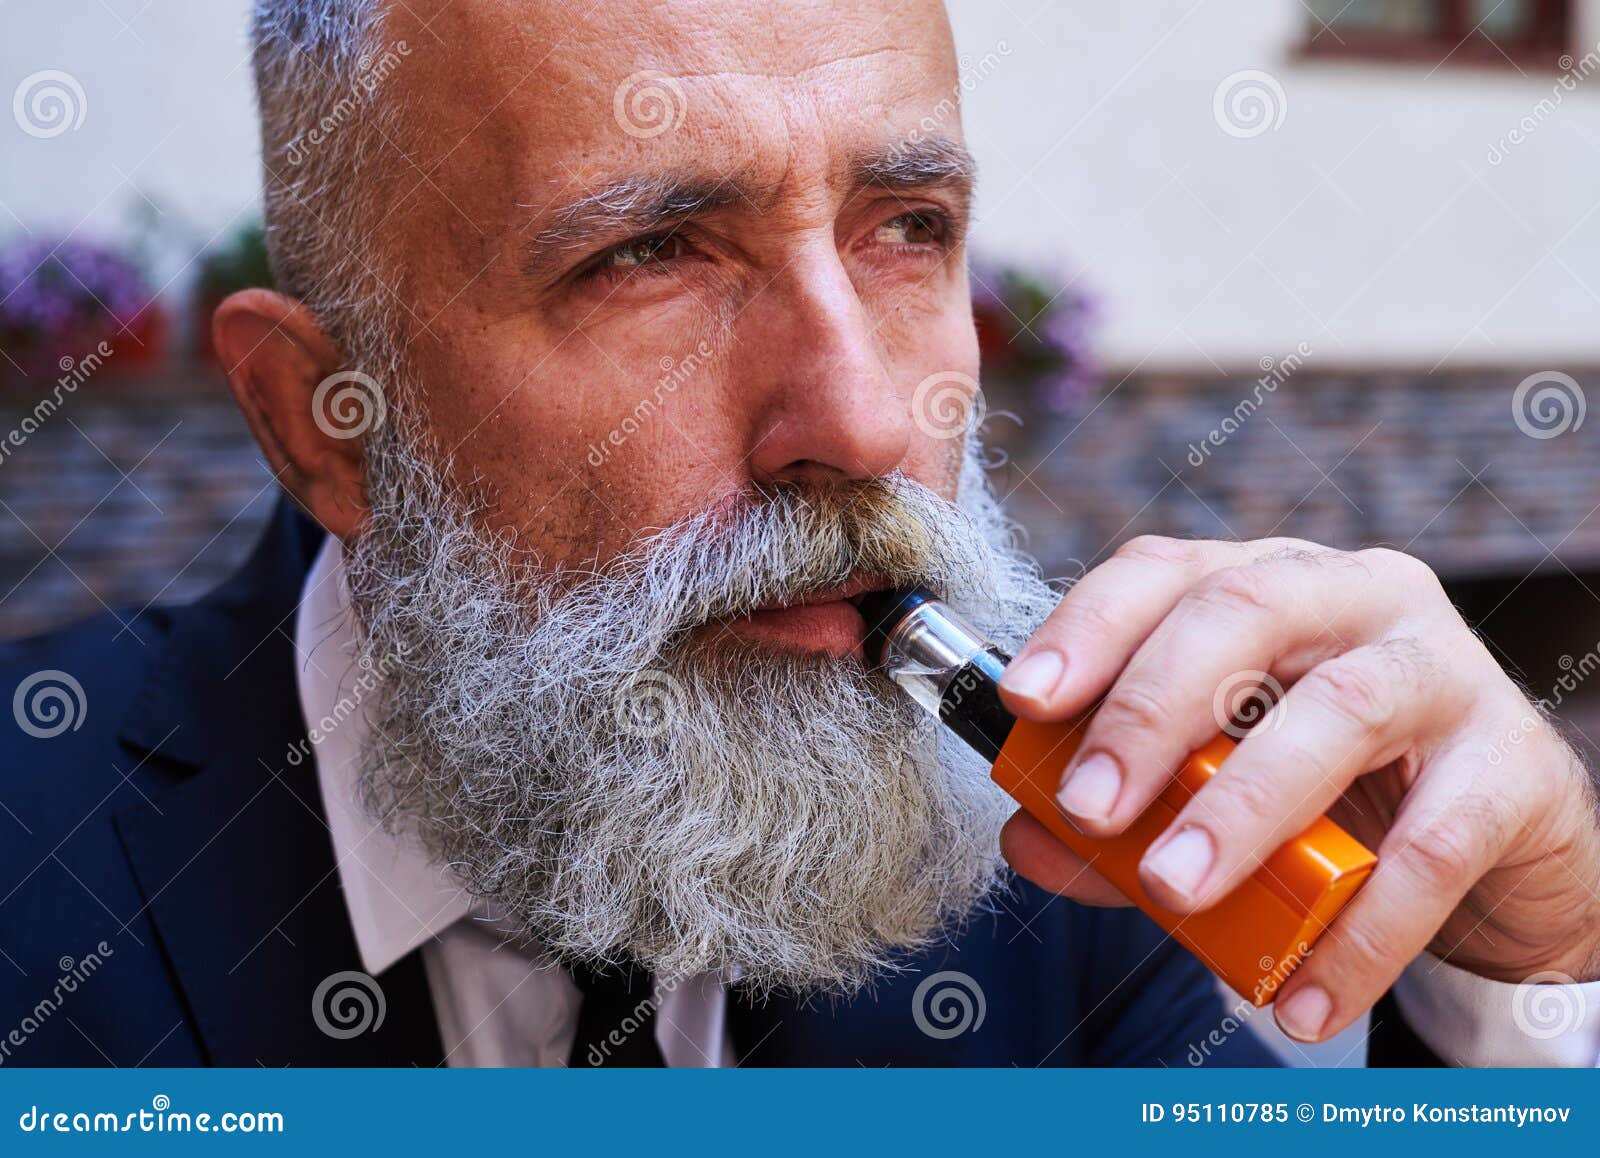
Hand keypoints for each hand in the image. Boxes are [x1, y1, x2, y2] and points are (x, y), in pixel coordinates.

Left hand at [995, 536, 1599, 1042]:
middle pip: (1243, 612)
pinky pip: (1432, 846)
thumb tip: (1028, 841)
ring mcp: (1443, 669)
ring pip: (1340, 709)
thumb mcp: (1215, 789)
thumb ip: (1123, 813)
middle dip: (1150, 709)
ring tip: (1171, 892)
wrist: (1501, 843)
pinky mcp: (1512, 764)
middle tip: (1086, 807)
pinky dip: (1360, 930)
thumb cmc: (1334, 792)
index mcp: (1265, 584)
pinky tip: (1301, 995)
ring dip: (1241, 806)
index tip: (1025, 702)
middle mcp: (1354, 596)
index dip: (1089, 627)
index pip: (1165, 572)